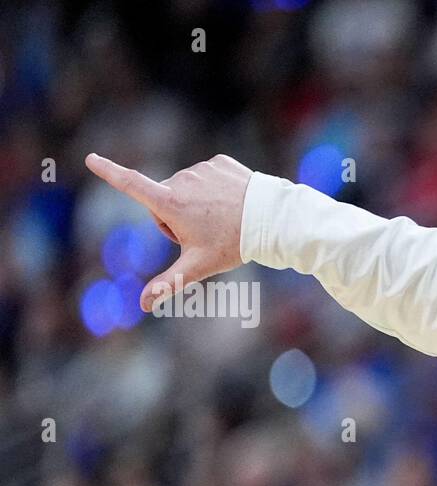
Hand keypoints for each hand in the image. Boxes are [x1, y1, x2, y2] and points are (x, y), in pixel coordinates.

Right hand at [84, 153, 253, 312]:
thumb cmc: (233, 244)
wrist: (274, 220)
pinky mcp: (220, 162)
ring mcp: (202, 168)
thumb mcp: (199, 265)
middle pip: (165, 199)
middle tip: (204, 232)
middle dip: (176, 216)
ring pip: (187, 188)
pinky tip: (232, 201)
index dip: (109, 172)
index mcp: (170, 202)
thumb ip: (168, 282)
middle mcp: (182, 180)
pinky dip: (216, 189)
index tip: (91, 158)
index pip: (131, 185)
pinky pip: (208, 176)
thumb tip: (143, 305)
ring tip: (223, 218)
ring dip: (197, 202)